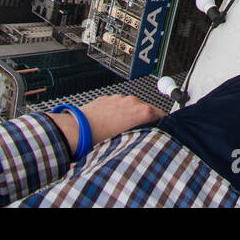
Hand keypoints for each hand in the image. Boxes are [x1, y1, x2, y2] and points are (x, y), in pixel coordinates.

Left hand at [47, 95, 163, 155]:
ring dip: (128, 116)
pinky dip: (117, 112)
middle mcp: (133, 102)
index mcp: (141, 112)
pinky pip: (118, 105)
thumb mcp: (128, 141)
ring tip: (118, 130)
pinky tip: (108, 124)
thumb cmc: (100, 138)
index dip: (161, 124)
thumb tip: (148, 138)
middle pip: (146, 110)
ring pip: (131, 107)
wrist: (78, 129)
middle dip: (143, 121)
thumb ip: (142, 136)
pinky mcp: (108, 98)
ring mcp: (120, 98)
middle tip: (136, 133)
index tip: (159, 130)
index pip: (161, 115)